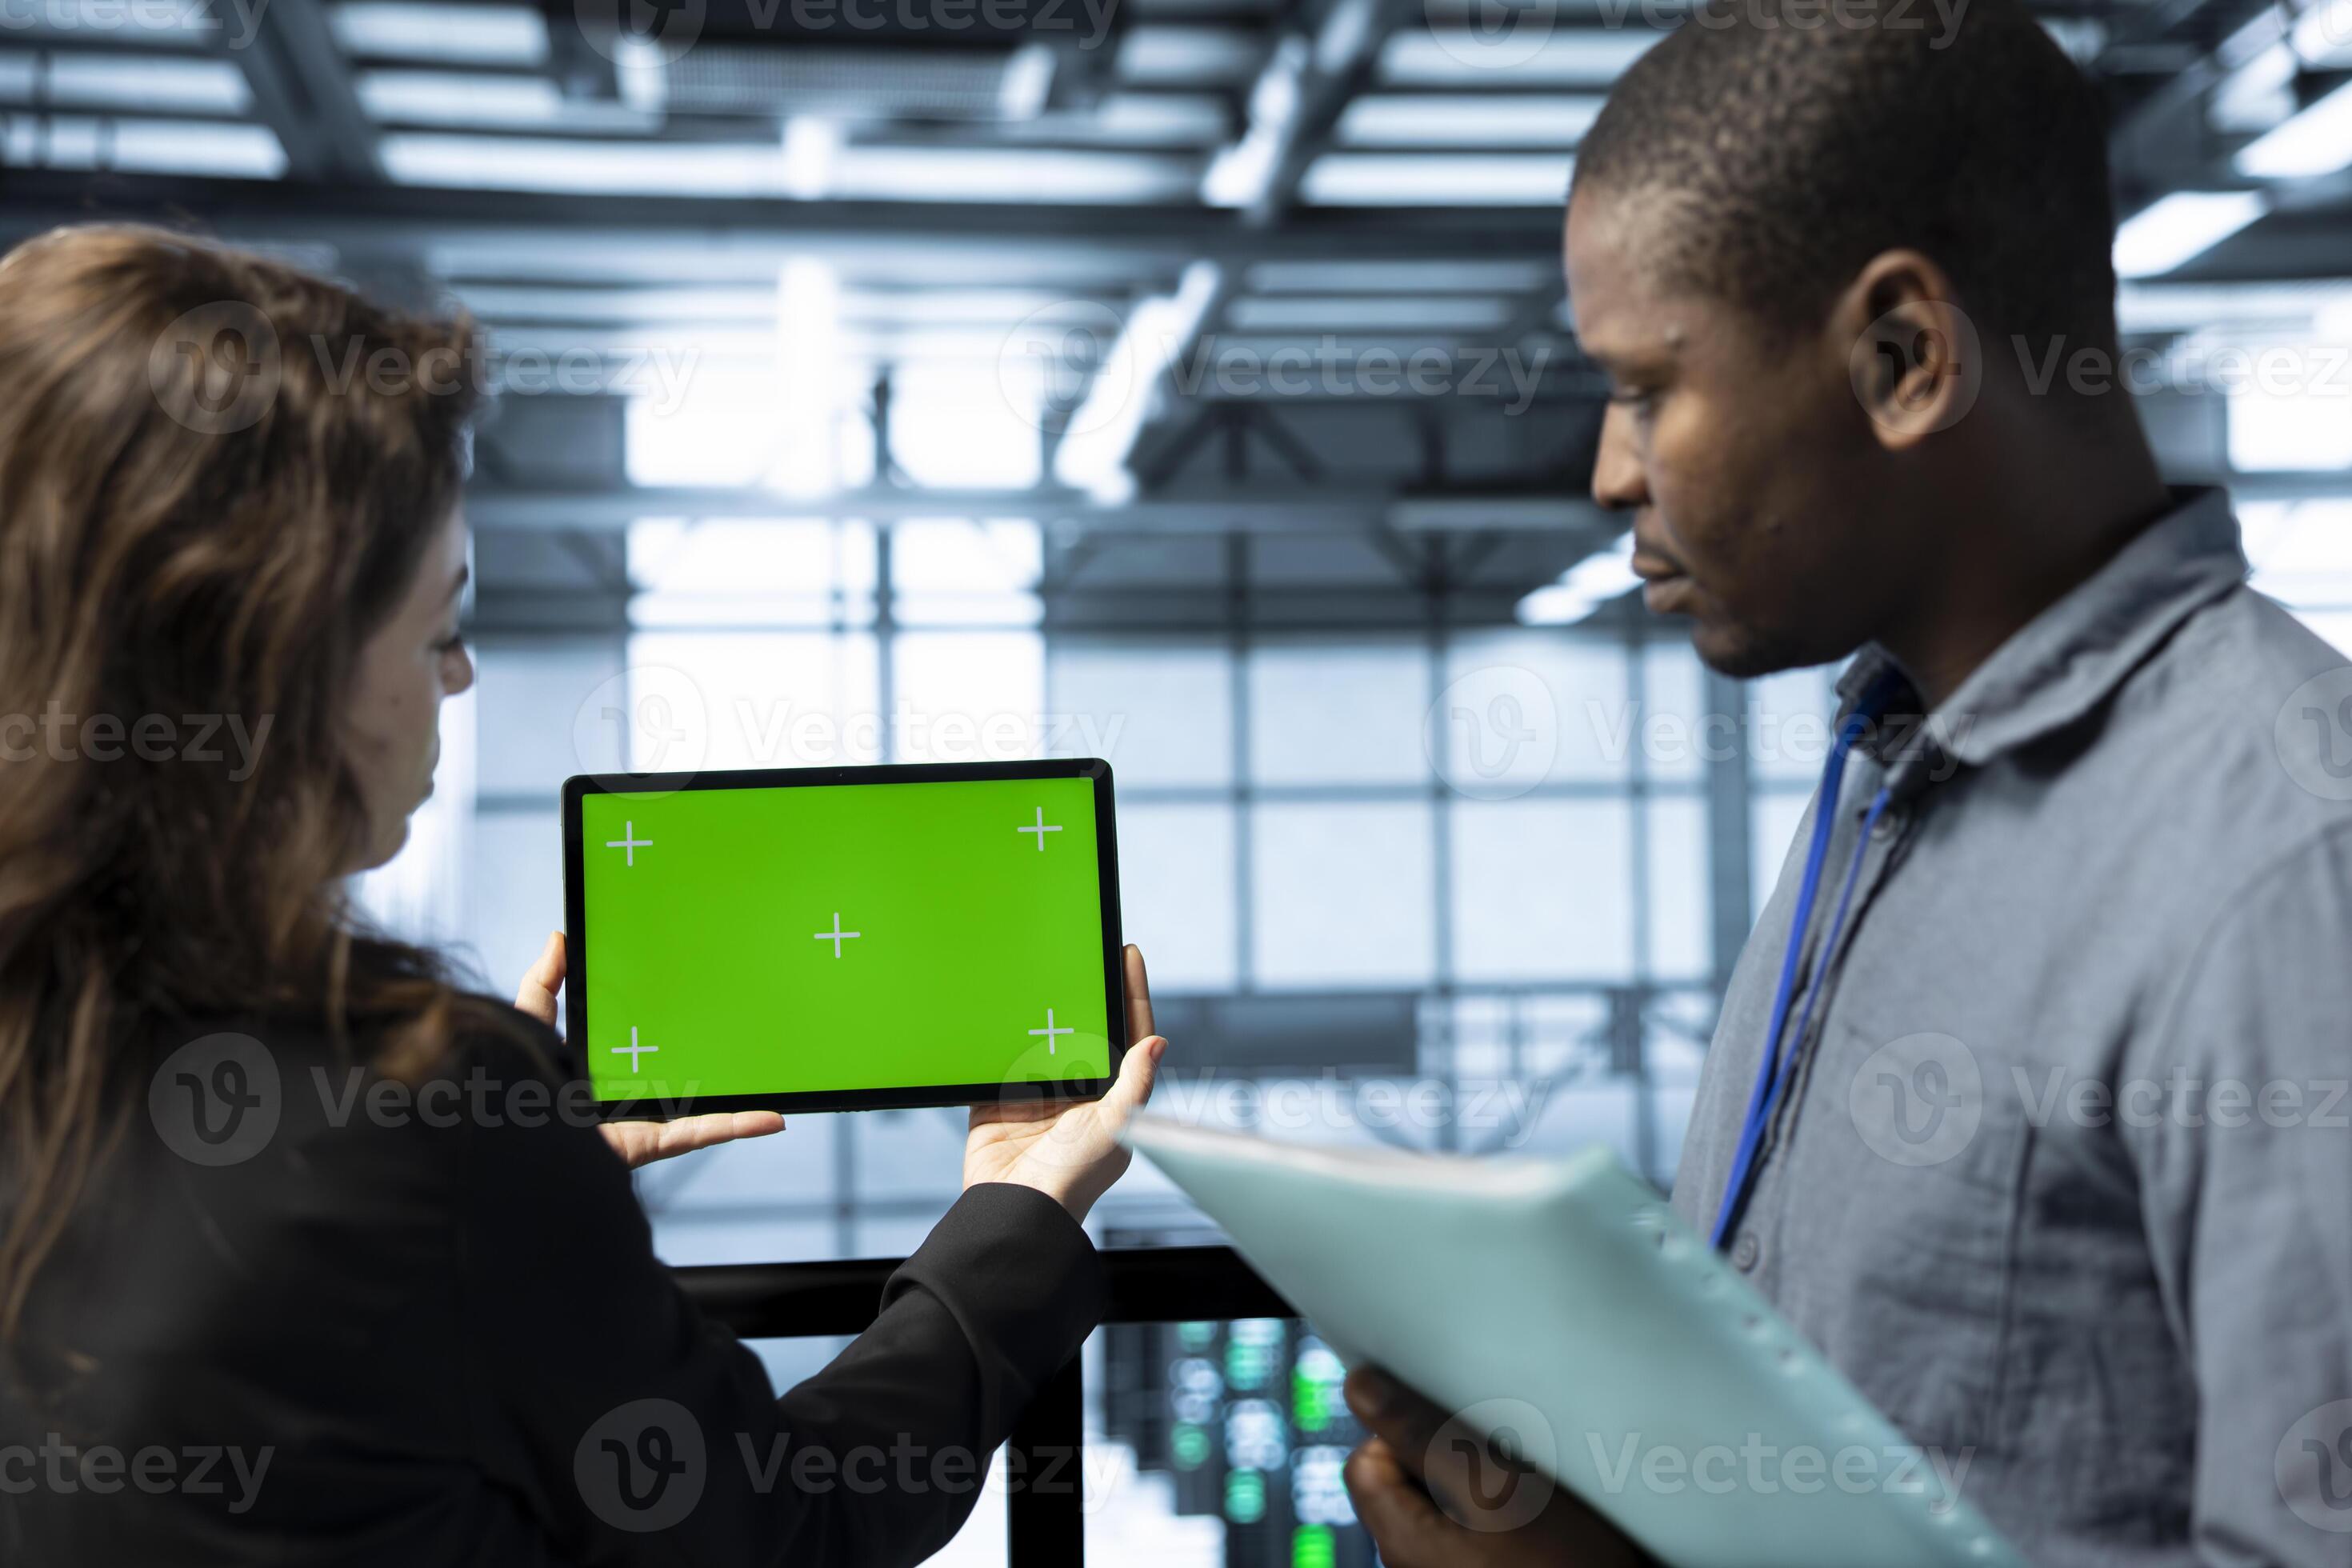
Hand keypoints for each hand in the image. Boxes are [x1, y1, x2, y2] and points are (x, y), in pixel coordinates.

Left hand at [512, 931, 785, 1170]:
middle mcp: (629, 1095)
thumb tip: (559, 938)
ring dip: (744, 1106)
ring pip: (705, 1110)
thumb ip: (544, 983)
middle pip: (685, 1079)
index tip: (707, 1003)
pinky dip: (738, 1126)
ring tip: (778, 1094)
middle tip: (756, 1042)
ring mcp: (643, 1120)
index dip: (676, 1029)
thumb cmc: (513, 1080)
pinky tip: (771, 1118)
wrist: (512, 1134)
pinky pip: (701, 1133)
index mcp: (606, 1067)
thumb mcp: (529, 1018)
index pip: (649, 1045)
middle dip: (721, 1069)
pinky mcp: (650, 1141)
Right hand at [963, 944, 1164, 1223]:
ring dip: (1039, 1009)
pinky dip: (995, 1037)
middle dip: (1084, 993)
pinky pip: (996, 1059)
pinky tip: (997, 1007)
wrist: (1014, 1211)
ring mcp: (1036, 1095)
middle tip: (1082, 950)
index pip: (1128, 1033)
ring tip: (1041, 968)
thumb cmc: (1074, 1178)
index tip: (1128, 953)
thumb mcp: (1114, 1126)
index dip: (1130, 993)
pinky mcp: (997, 1101)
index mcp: (1111, 1095)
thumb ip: (1134, 1083)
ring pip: (1040, 1038)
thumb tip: (1158, 1040)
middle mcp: (1076, 1091)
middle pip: (1083, 1028)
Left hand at [1343, 1367, 1650, 1567]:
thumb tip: (1359, 1387)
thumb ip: (1419, 1435)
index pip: (1365, 1463)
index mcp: (1399, 1542)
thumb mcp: (1494, 1484)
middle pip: (1404, 1483)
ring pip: (1446, 1504)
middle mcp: (1412, 1565)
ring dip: (1480, 1482)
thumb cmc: (1566, 1564)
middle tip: (1499, 1447)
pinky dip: (1501, 1512)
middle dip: (1446, 1454)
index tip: (1451, 1419)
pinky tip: (1539, 1511)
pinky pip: (1475, 1529)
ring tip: (1526, 1482)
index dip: (1400, 1430)